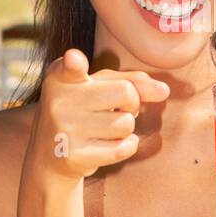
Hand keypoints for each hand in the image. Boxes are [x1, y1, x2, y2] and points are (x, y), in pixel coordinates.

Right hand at [28, 48, 169, 180]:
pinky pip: (123, 148)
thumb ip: (132, 82)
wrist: (51, 156)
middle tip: (113, 109)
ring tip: (103, 129)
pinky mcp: (74, 157)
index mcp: (61, 78)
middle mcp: (58, 102)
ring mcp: (64, 130)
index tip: (73, 59)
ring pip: (126, 124)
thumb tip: (164, 91)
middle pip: (126, 93)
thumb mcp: (101, 88)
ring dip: (125, 128)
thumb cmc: (84, 112)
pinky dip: (128, 146)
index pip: (71, 68)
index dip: (74, 63)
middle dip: (131, 103)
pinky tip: (111, 144)